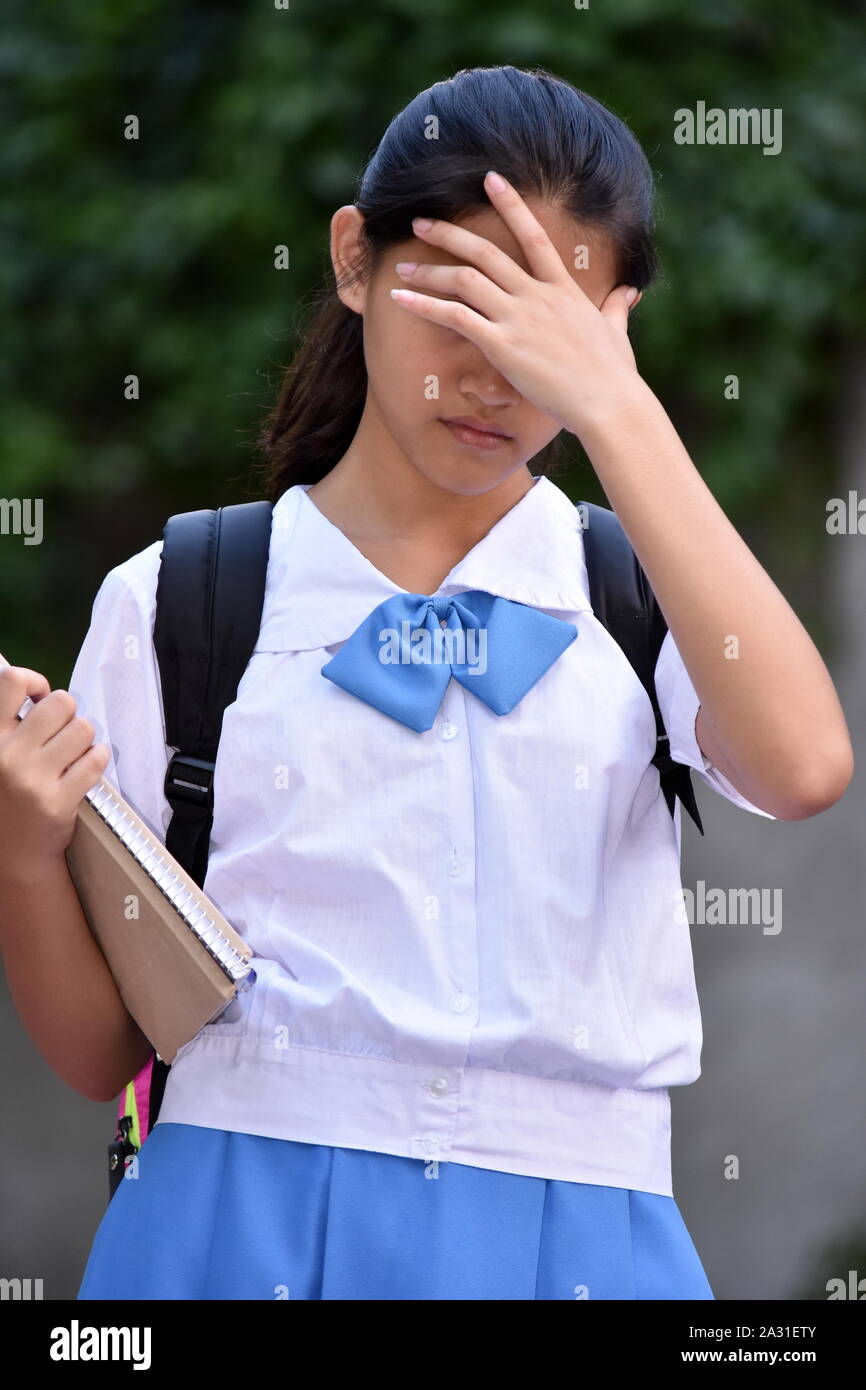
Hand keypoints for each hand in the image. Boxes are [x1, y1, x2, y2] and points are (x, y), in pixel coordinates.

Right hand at [0, 667, 110, 880]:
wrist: (11, 855)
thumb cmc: (6, 796)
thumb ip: (9, 725)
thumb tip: (37, 688)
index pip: (12, 681)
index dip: (35, 682)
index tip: (41, 698)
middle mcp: (6, 755)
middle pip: (61, 702)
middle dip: (69, 714)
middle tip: (64, 731)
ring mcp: (32, 779)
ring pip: (83, 729)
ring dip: (85, 738)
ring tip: (75, 752)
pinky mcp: (58, 801)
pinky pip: (96, 759)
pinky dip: (98, 758)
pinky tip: (87, 766)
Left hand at [390, 170, 645, 438]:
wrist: (609, 404)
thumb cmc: (614, 376)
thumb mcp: (617, 333)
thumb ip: (616, 307)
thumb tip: (628, 292)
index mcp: (563, 290)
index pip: (534, 236)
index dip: (511, 205)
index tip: (490, 179)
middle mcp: (537, 296)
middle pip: (486, 251)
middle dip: (450, 233)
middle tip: (421, 223)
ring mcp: (519, 318)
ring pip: (465, 279)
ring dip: (429, 271)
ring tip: (403, 268)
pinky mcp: (503, 345)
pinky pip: (455, 317)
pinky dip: (424, 305)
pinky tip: (400, 299)